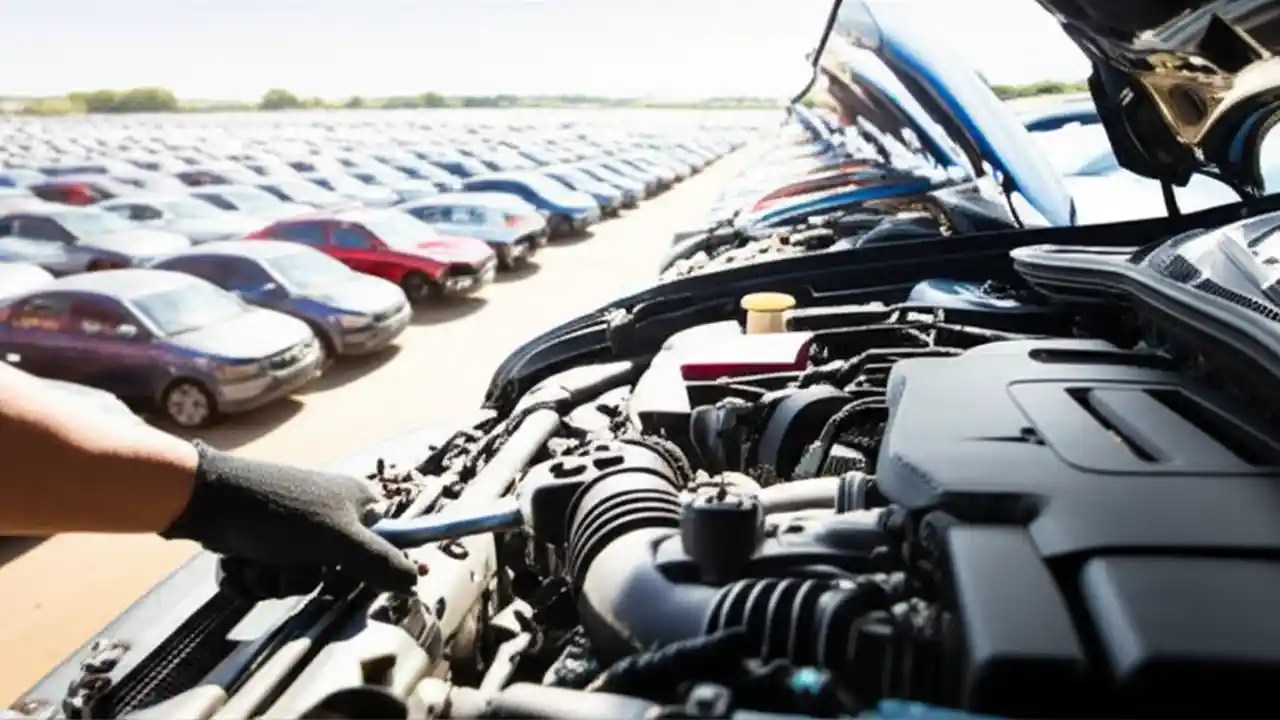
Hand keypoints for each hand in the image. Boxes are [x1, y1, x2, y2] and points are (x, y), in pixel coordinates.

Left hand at [162, 441, 417, 593]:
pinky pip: (268, 580)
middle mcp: (329, 516)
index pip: (382, 546)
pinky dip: (253, 579)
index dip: (365, 570)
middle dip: (308, 579)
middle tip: (297, 567)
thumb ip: (380, 562)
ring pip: (297, 580)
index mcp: (357, 503)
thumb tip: (416, 581)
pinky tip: (241, 564)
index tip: (346, 579)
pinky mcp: (262, 544)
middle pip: (336, 573)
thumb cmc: (280, 513)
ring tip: (260, 562)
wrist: (208, 500)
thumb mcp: (339, 540)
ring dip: (275, 581)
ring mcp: (293, 531)